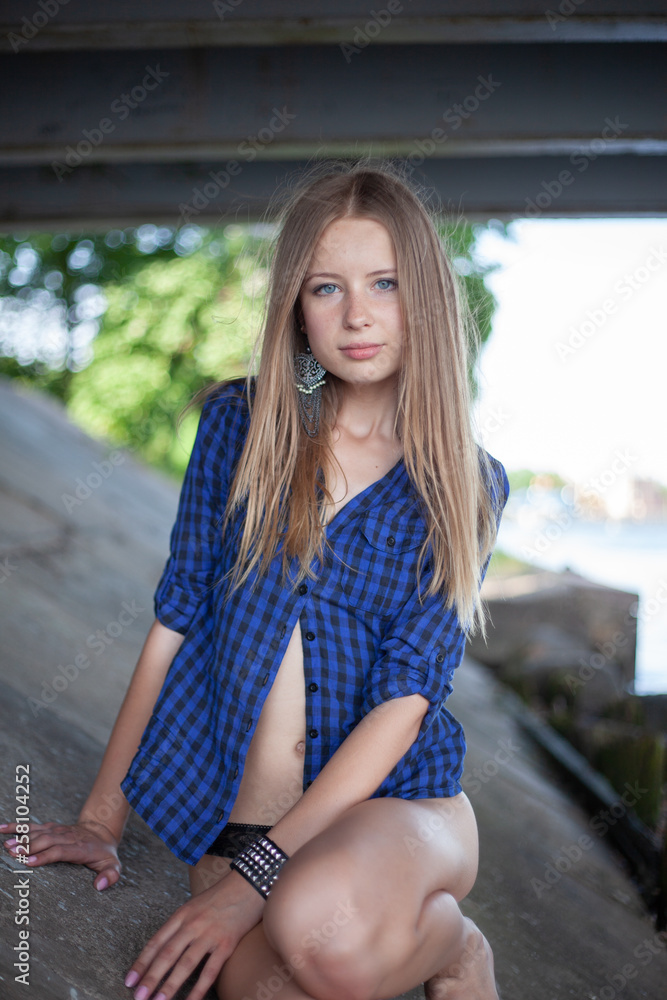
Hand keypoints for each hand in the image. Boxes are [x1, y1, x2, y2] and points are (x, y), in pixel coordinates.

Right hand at [0, 819, 120, 890]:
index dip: (45, 855)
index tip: (30, 862)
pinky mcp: (49, 828)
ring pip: (38, 832)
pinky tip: (1, 828)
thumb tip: (99, 886)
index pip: (60, 850)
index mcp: (79, 848)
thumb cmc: (104, 853)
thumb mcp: (113, 865)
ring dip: (22, 838)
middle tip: (13, 854)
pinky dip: (17, 826)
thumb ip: (110, 876)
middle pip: (46, 840)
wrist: (100, 831)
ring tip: (7, 846)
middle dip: (29, 846)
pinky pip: (32, 826)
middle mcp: (66, 837)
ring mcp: (56, 831)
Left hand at [124, 867, 264, 999]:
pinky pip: (210, 971)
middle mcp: (192, 924)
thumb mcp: (195, 905)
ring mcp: (209, 934)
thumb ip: (181, 924)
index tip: (130, 980)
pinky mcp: (226, 944)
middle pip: (166, 954)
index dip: (142, 962)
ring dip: (169, 985)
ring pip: (185, 964)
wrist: (249, 883)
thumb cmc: (222, 896)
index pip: (156, 942)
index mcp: (182, 915)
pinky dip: (198, 989)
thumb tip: (165, 948)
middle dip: (150, 978)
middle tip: (138, 996)